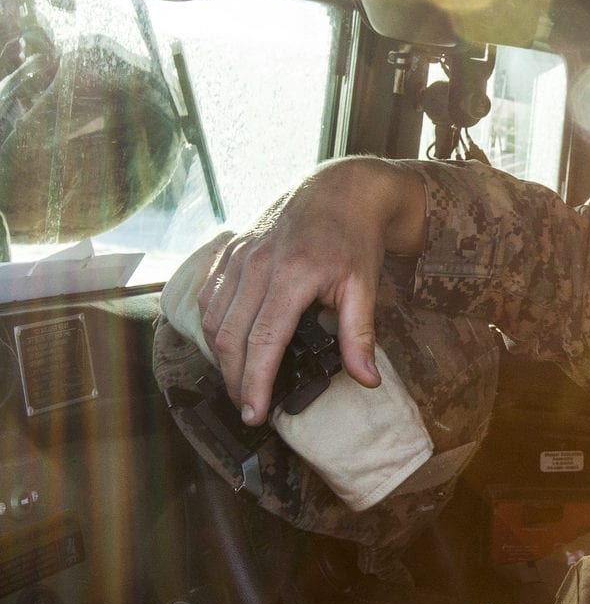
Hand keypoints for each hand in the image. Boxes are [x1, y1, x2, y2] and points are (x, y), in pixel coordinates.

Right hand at [198, 156, 427, 423]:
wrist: (343, 189)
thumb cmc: (355, 237)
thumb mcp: (365, 285)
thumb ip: (360, 335)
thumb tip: (367, 380)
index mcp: (292, 276)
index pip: (262, 343)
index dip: (254, 383)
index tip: (254, 414)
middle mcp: (257, 265)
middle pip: (230, 337)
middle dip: (235, 380)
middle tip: (248, 407)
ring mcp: (239, 255)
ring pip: (214, 319)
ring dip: (220, 356)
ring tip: (239, 382)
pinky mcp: (231, 249)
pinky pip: (209, 294)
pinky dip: (212, 324)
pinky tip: (226, 342)